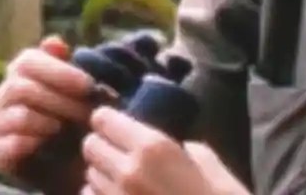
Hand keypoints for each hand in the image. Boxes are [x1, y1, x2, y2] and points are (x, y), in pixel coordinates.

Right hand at [0, 35, 94, 178]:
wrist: (69, 166)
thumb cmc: (74, 121)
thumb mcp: (78, 92)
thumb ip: (66, 66)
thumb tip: (54, 41)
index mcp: (21, 73)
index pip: (29, 60)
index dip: (59, 71)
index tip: (88, 85)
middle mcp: (5, 95)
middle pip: (20, 87)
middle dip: (58, 100)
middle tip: (86, 114)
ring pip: (17, 115)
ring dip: (47, 122)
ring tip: (66, 130)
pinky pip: (8, 144)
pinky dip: (30, 144)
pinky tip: (48, 146)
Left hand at [80, 106, 212, 194]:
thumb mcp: (216, 175)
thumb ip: (191, 152)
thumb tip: (181, 147)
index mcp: (153, 148)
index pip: (102, 119)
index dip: (110, 123)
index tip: (119, 129)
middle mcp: (127, 171)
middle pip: (90, 146)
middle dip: (103, 148)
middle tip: (123, 157)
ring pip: (89, 176)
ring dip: (102, 176)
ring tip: (127, 185)